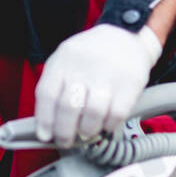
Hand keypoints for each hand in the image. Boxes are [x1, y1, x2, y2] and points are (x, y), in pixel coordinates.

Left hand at [35, 22, 162, 145]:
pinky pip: (117, 113)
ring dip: (87, 130)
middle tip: (66, 141)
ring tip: (87, 132)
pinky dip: (109, 125)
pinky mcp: (130, 82)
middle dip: (64, 131)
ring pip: (93, 113)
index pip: (47, 94)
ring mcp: (108, 74)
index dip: (45, 120)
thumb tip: (47, 124)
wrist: (125, 35)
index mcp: (64, 60)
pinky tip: (106, 123)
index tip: (45, 135)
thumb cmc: (90, 54)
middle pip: (68, 107)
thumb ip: (55, 86)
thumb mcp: (66, 59)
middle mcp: (84, 66)